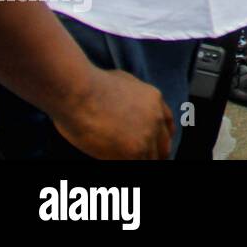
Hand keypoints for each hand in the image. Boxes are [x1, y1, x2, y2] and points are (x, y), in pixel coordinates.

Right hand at [53, 66, 173, 159]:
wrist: (79, 91)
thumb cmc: (89, 84)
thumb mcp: (122, 80)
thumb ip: (132, 95)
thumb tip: (125, 103)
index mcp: (155, 100)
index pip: (167, 126)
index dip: (160, 139)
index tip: (153, 148)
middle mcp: (156, 118)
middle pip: (164, 147)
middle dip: (154, 155)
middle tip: (140, 159)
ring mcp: (147, 135)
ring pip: (151, 159)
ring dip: (140, 161)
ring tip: (122, 162)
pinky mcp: (134, 151)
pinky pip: (136, 165)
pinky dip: (125, 166)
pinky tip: (112, 163)